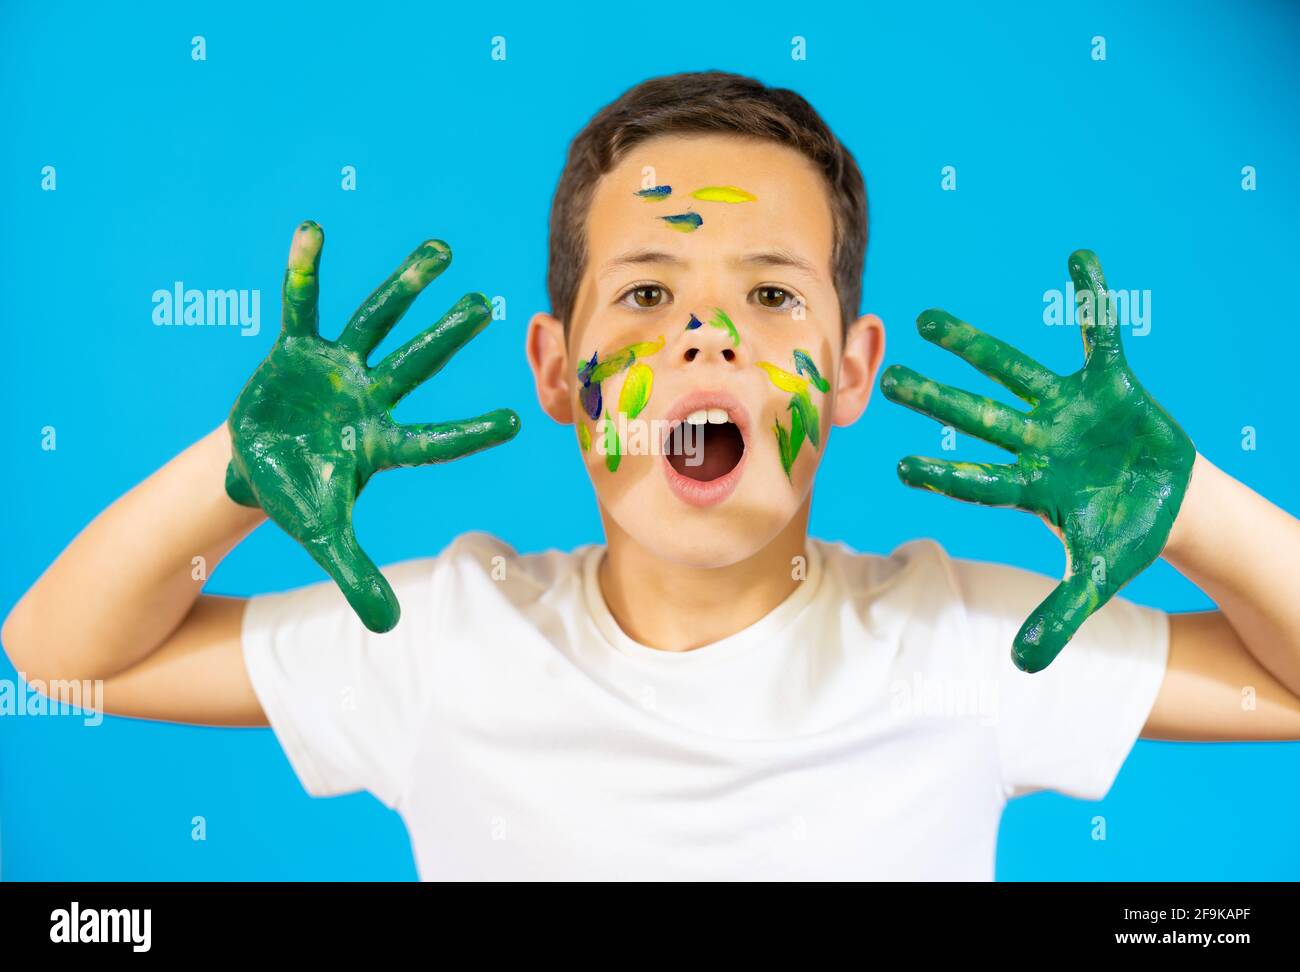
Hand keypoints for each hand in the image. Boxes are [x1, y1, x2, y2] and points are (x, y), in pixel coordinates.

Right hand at [225, 221, 519, 631]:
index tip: (515, 421)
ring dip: (404, 286)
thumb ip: (356, 575)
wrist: (255, 467)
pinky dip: (303, 272)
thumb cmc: (298, 497)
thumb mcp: (323, 535)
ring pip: (376, 322)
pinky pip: (299, 306)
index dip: (469, 433)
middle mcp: (369, 397)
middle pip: (415, 364)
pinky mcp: (295, 350)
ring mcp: (335, 369)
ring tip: (441, 251)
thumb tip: (388, 626)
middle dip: (448, 336)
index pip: (433, 439)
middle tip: (490, 305)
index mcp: (380, 442)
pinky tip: (315, 231)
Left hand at [880, 250, 1194, 671]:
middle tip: (887, 382)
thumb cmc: (1126, 533)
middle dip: (936, 402)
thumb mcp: (1098, 576)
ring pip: (1013, 371)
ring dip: (973, 346)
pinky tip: (1079, 258)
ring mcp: (1068, 410)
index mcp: (1031, 487)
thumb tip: (1022, 667)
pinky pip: (1101, 336)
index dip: (944, 476)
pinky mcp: (1110, 385)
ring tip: (926, 322)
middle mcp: (1036, 441)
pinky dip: (1095, 300)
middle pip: (978, 419)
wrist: (1172, 503)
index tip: (899, 470)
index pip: (978, 481)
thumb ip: (1059, 616)